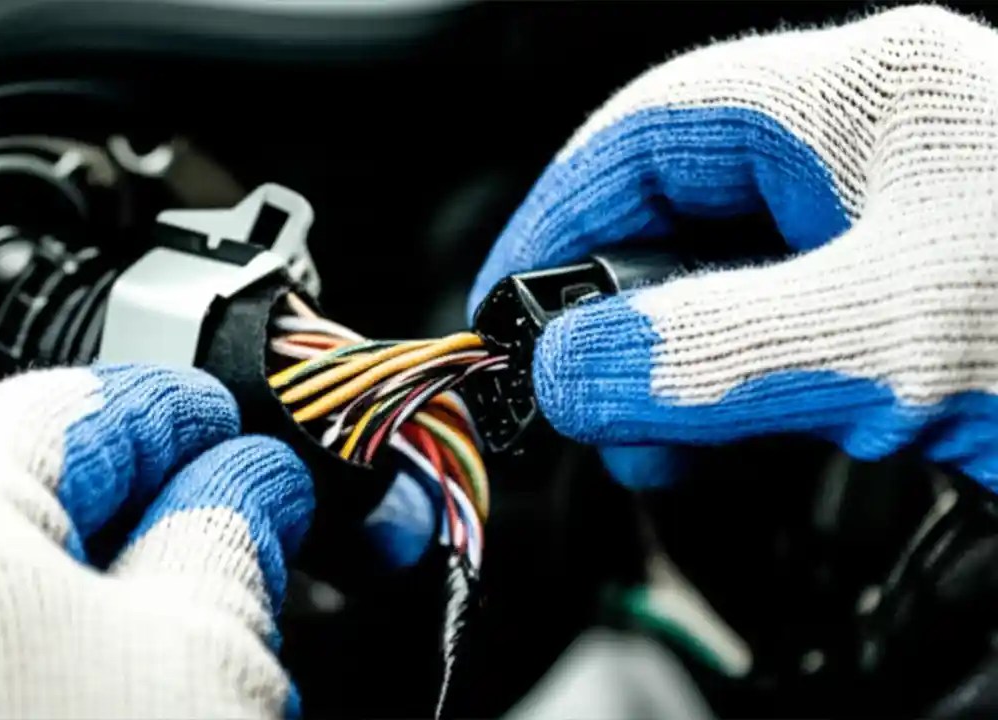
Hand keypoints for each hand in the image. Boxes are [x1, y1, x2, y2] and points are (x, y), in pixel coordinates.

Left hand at [0, 365, 312, 718]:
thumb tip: (251, 480)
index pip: (70, 407)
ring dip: (97, 610)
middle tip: (245, 539)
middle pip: (23, 509)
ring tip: (189, 655)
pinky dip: (35, 675)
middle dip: (146, 517)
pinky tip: (106, 708)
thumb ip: (233, 538)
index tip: (236, 428)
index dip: (177, 407)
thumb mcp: (199, 659)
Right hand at [470, 5, 997, 489]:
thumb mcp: (882, 340)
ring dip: (672, 367)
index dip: (554, 222)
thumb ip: (703, 354)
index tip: (505, 308)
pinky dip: (739, 390)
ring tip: (653, 446)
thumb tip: (567, 373)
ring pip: (732, 284)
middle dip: (614, 316)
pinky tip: (726, 441)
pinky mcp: (923, 302)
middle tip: (581, 400)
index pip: (644, 132)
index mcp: (858, 99)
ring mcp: (900, 225)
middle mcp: (871, 147)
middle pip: (680, 214)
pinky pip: (791, 333)